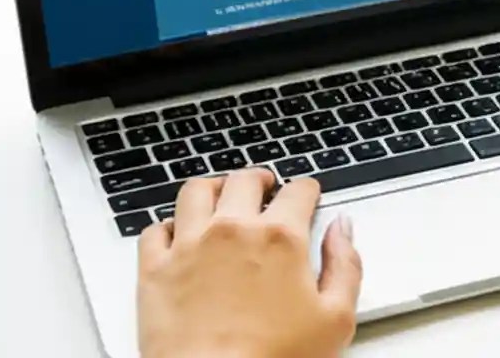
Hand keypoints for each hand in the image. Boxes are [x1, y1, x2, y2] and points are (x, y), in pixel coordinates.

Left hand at [137, 169, 361, 357]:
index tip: (308, 194)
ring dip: (212, 187)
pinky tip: (177, 234)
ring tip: (221, 194)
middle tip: (266, 187)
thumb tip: (343, 230)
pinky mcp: (155, 270)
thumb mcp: (336, 319)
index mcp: (280, 239)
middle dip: (260, 179)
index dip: (307, 189)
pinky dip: (167, 226)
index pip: (298, 191)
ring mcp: (189, 246)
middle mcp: (232, 230)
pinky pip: (154, 230)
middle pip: (244, 180)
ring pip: (196, 191)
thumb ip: (345, 265)